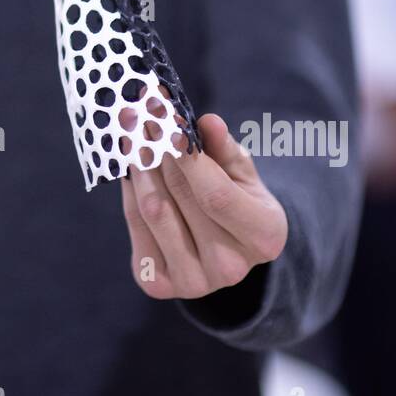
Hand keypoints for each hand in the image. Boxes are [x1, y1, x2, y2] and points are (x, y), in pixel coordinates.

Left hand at [121, 106, 287, 299]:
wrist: (227, 248)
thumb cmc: (238, 199)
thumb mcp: (243, 172)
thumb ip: (226, 149)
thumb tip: (208, 122)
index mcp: (264, 238)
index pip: (216, 194)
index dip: (188, 156)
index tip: (167, 119)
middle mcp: (231, 268)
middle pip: (180, 198)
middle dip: (158, 149)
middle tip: (139, 112)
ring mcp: (193, 282)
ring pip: (153, 209)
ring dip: (139, 165)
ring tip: (132, 132)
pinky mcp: (158, 283)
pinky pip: (135, 224)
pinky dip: (130, 189)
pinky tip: (131, 165)